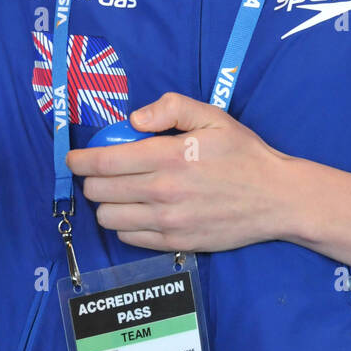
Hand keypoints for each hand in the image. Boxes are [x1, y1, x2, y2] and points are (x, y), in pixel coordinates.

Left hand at [67, 93, 294, 252]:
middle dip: (91, 178)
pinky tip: (137, 210)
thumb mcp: (213, 116)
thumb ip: (171, 107)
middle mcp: (163, 192)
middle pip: (99, 191)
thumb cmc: (243, 154)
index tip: (74, 158)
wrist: (276, 198)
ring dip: (106, 203)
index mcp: (169, 157)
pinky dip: (124, 224)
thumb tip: (134, 119)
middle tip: (101, 170)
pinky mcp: (175, 244)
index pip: (105, 162)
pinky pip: (128, 238)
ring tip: (119, 191)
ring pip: (108, 218)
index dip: (80, 160)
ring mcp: (168, 222)